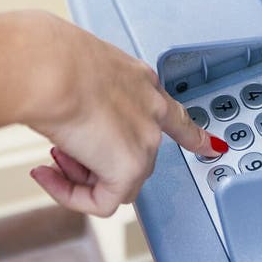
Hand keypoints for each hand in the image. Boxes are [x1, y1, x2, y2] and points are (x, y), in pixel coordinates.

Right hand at [25, 14, 223, 215]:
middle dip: (94, 160)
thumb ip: (85, 96)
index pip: (174, 114)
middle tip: (62, 148)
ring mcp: (145, 139)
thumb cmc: (51, 60)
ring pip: (119, 180)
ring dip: (80, 176)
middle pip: (136, 154)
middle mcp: (151, 108)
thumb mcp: (77, 70)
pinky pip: (102, 201)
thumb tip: (67, 116)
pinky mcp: (129, 168)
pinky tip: (49, 176)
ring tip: (52, 156)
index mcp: (141, 80)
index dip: (192, 135)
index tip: (213, 147)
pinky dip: (70, 195)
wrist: (51, 69)